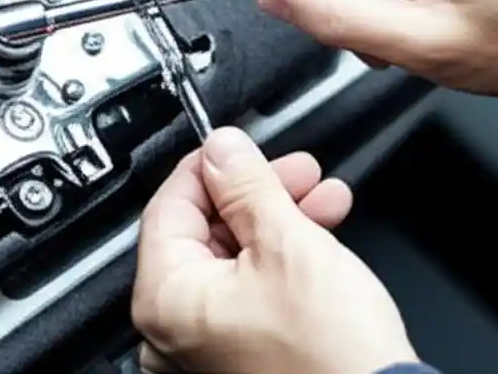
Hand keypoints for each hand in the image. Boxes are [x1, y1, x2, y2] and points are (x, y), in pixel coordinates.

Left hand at [132, 128, 415, 373]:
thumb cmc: (334, 359)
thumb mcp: (290, 244)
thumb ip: (247, 186)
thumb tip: (223, 149)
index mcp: (164, 301)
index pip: (168, 207)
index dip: (210, 167)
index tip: (239, 146)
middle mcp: (171, 331)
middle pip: (203, 234)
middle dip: (257, 194)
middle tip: (296, 170)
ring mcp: (202, 350)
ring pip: (232, 262)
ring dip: (278, 222)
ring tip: (322, 198)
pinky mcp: (237, 361)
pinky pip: (246, 295)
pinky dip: (280, 263)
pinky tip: (318, 234)